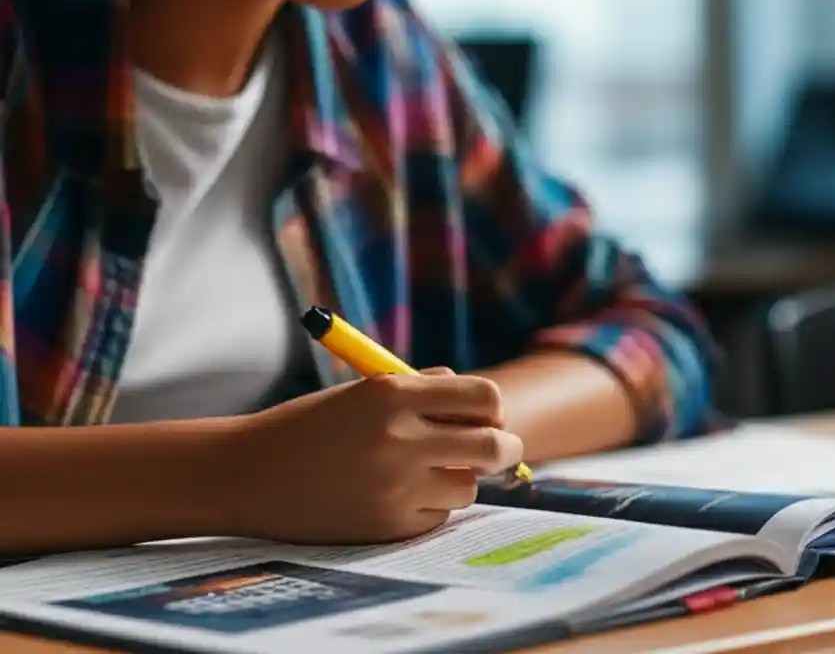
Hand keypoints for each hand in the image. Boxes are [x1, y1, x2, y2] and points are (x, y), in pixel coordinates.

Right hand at [220, 373, 522, 543]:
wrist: (248, 474)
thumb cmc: (312, 425)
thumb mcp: (365, 392)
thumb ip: (425, 390)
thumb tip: (488, 407)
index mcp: (393, 394)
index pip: (485, 398)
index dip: (491, 409)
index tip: (486, 417)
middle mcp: (400, 439)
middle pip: (495, 446)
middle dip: (504, 448)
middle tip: (498, 449)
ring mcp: (396, 487)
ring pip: (468, 486)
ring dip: (457, 479)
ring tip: (419, 472)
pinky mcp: (389, 526)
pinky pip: (438, 516)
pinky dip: (428, 506)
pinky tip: (392, 496)